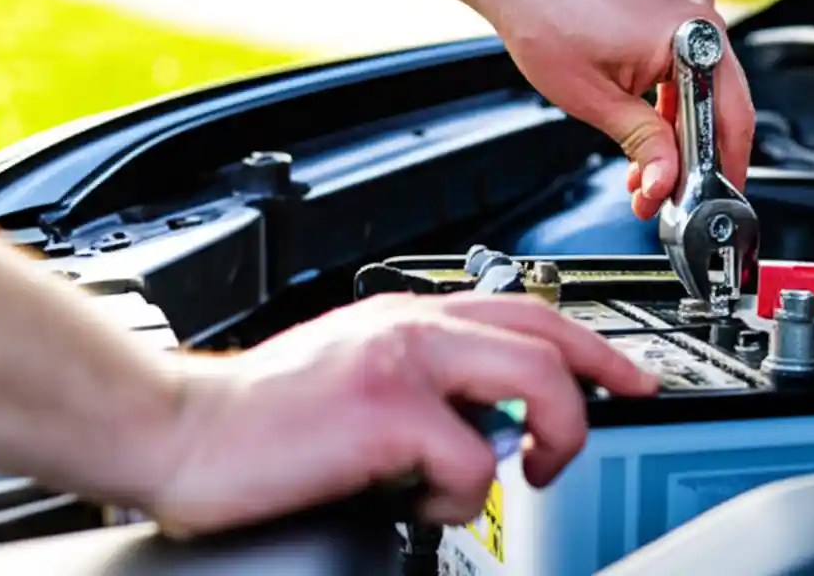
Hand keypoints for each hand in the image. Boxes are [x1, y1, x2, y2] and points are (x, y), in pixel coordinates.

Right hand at [144, 292, 657, 535]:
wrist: (182, 430)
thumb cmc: (268, 415)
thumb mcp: (362, 373)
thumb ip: (428, 381)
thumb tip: (493, 423)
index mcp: (412, 315)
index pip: (529, 311)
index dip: (594, 342)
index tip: (631, 373)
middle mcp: (416, 325)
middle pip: (551, 335)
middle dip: (603, 379)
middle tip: (614, 416)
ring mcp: (404, 363)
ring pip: (537, 383)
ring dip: (551, 436)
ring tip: (528, 469)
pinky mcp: (386, 412)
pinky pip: (473, 461)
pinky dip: (460, 497)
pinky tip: (419, 502)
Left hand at [485, 0, 755, 219]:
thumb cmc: (546, 17)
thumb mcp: (597, 100)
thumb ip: (644, 145)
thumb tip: (666, 182)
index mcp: (690, 32)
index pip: (729, 114)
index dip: (724, 165)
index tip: (712, 197)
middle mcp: (698, 14)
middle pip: (718, 103)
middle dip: (692, 158)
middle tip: (669, 195)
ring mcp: (684, 10)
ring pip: (699, 91)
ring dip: (675, 137)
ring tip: (646, 175)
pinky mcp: (668, 13)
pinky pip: (683, 69)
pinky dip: (667, 106)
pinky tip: (647, 136)